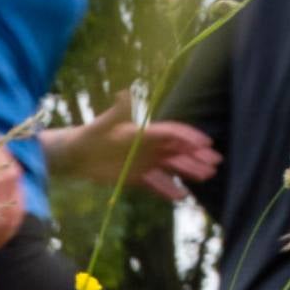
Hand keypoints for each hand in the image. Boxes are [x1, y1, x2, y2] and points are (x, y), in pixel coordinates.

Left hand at [51, 89, 217, 202]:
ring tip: (206, 177)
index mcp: (143, 133)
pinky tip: (180, 196)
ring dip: (188, 172)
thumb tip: (124, 93)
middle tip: (215, 163)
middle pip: (177, 151)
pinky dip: (167, 190)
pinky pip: (156, 184)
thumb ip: (115, 112)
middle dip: (196, 156)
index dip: (189, 136)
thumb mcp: (100, 125)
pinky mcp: (137, 177)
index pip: (171, 133)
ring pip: (171, 167)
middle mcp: (148, 147)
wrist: (74, 156)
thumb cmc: (87, 137)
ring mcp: (144, 162)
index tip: (205, 143)